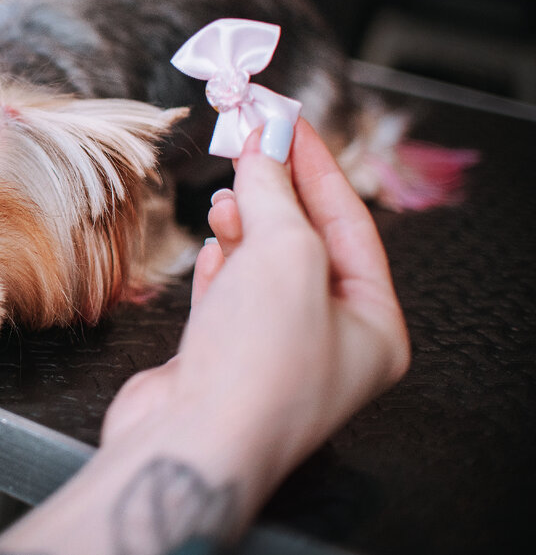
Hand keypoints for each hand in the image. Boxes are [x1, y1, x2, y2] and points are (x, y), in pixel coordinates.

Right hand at [0, 119, 409, 554]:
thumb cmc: (256, 366)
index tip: (285, 122)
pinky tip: (212, 248)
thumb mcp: (283, 254)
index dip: (316, 166)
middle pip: (305, 244)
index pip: (350, 225)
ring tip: (226, 203)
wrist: (190, 442)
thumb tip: (263, 146)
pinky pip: (228, 297)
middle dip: (276, 195)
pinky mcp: (221, 359)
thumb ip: (274, 193)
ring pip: (263, 268)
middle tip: (248, 146)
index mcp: (372, 327)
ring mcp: (272, 353)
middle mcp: (328, 343)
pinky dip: (221, 266)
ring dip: (244, 227)